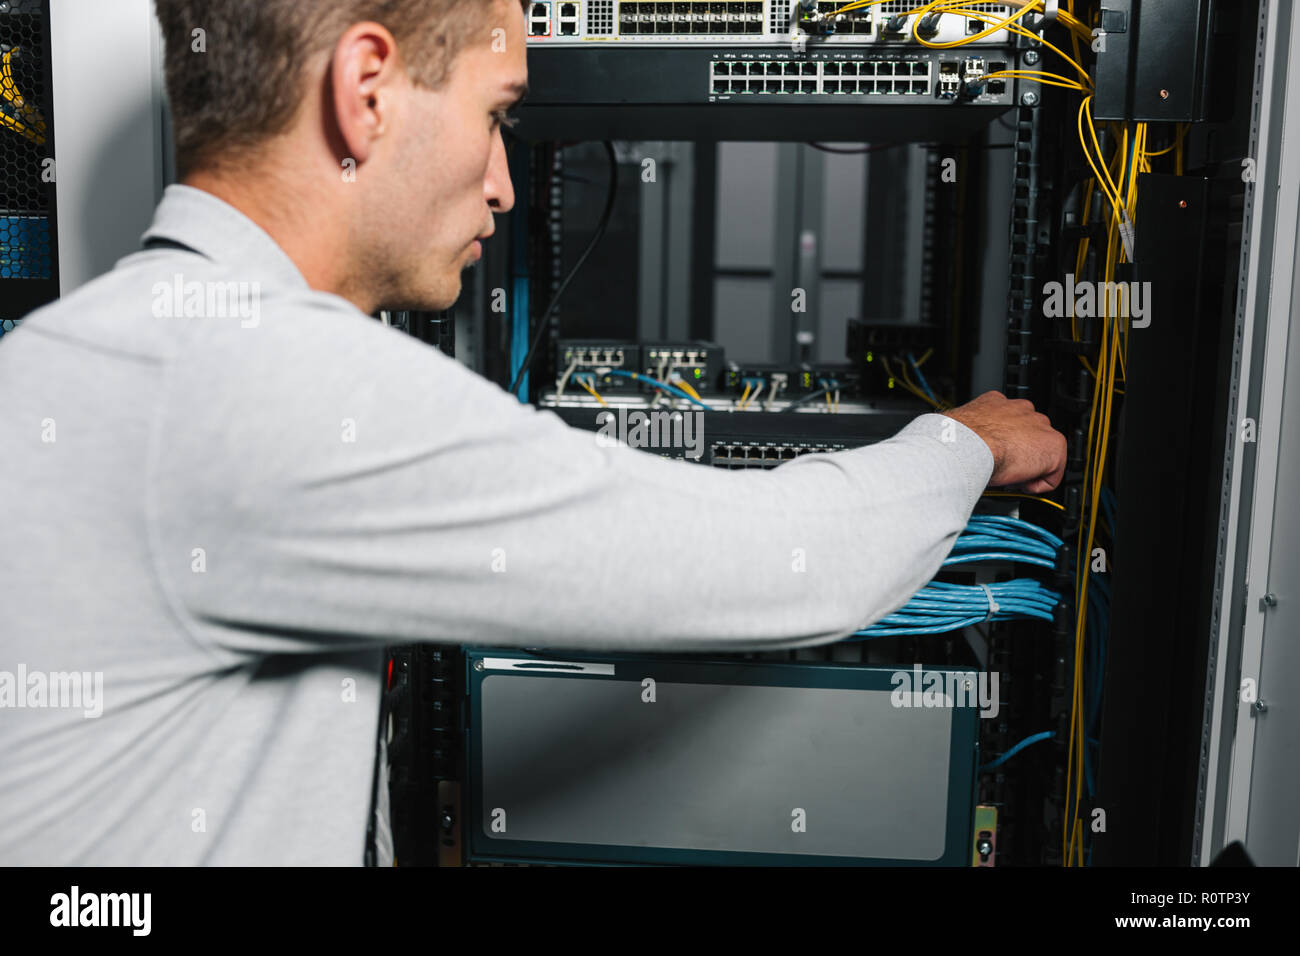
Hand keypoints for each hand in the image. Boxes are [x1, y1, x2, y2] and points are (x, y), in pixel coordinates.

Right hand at [944, 391, 1066, 493]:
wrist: (968, 446)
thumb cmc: (959, 441)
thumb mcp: (963, 432)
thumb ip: (972, 435)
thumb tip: (964, 450)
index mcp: (996, 403)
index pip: (1009, 423)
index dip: (1004, 445)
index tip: (995, 457)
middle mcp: (1021, 409)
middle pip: (1030, 437)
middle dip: (1020, 455)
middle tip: (1003, 469)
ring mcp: (1040, 425)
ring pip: (1041, 454)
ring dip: (1029, 468)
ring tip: (1010, 476)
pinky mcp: (1054, 445)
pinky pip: (1051, 475)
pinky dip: (1037, 484)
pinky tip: (1019, 483)